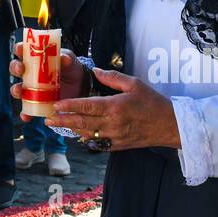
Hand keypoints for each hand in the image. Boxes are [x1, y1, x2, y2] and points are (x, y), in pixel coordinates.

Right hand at [9, 42, 85, 120]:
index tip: (20, 49)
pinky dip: (25, 113)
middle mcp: (30, 73)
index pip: (23, 51)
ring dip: (15, 90)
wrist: (80, 87)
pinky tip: (26, 116)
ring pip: (18, 89)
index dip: (19, 49)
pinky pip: (27, 109)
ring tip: (19, 92)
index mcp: (35, 58)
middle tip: (21, 69)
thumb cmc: (71, 68)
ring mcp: (31, 89)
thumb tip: (64, 58)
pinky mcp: (36, 102)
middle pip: (16, 69)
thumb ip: (67, 58)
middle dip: (15, 68)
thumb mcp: (70, 61)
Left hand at [45, 68, 179, 150]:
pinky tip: (77, 135)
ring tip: (57, 126)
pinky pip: (97, 144)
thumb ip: (113, 77)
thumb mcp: (135, 84)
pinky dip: (85, 139)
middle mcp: (112, 124)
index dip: (69, 106)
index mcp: (115, 107)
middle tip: (47, 119)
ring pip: (87, 135)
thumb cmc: (153, 102)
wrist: (170, 126)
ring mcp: (115, 137)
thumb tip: (97, 70)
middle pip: (82, 123)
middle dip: (63, 121)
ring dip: (70, 131)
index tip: (56, 105)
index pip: (86, 107)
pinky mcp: (118, 145)